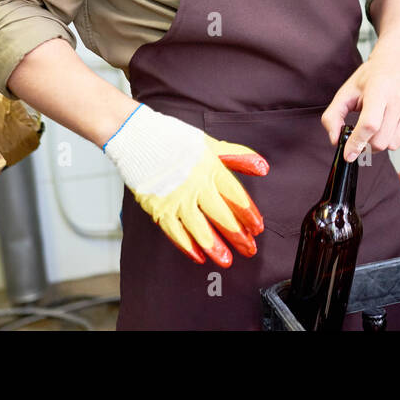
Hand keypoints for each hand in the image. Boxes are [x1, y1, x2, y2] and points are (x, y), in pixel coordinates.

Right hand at [103, 106, 267, 266]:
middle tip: (249, 249)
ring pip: (200, 228)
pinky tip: (198, 256)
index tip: (257, 227)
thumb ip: (237, 156)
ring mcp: (176, 198)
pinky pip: (175, 232)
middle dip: (238, 235)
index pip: (235, 195)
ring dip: (215, 247)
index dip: (248, 213)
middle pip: (221, 215)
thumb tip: (263, 167)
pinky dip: (187, 246)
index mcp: (210, 168)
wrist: (137, 139)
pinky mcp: (159, 208)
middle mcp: (196, 185)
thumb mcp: (209, 144)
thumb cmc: (174, 140)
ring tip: (227, 260)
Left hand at [322, 44, 399, 161]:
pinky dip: (392, 138)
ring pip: (393, 144)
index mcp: (379, 90)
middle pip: (381, 140)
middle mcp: (399, 99)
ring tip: (376, 126)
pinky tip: (388, 123)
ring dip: (380, 142)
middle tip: (361, 135)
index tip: (349, 153)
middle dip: (367, 144)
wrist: (399, 61)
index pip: (370, 124)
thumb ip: (333, 115)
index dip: (357, 142)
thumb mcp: (347, 90)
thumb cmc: (373, 75)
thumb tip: (335, 139)